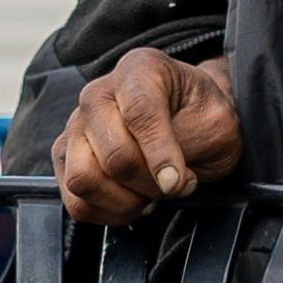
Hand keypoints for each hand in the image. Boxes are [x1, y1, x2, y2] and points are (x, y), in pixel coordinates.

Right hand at [52, 48, 245, 224]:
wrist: (187, 121)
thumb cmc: (200, 118)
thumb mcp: (217, 122)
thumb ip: (193, 143)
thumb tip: (165, 180)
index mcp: (140, 70)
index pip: (139, 113)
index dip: (159, 153)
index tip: (177, 182)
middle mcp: (98, 93)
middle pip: (113, 154)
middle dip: (149, 183)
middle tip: (175, 183)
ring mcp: (75, 126)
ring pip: (83, 179)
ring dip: (125, 200)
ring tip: (150, 193)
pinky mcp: (65, 158)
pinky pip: (75, 201)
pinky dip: (107, 213)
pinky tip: (131, 201)